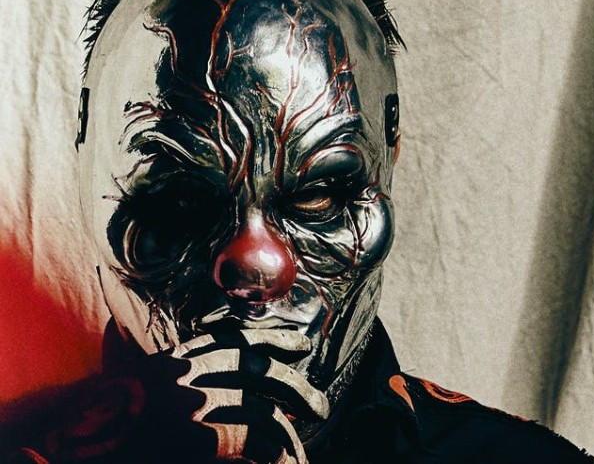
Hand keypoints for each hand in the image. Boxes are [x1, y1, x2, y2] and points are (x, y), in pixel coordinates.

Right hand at [44, 329, 327, 462]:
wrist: (77, 442)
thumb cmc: (108, 417)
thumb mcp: (141, 379)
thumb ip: (173, 366)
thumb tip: (202, 357)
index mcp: (180, 358)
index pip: (240, 338)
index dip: (277, 339)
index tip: (301, 344)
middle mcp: (191, 376)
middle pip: (263, 372)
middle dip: (298, 387)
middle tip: (320, 405)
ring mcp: (196, 408)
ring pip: (264, 412)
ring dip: (289, 432)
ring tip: (304, 448)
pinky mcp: (199, 439)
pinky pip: (254, 443)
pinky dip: (275, 454)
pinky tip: (288, 461)